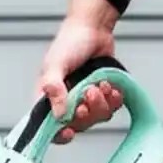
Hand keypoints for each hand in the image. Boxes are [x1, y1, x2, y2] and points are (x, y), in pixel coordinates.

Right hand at [36, 0, 124, 144]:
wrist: (94, 28)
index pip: (50, 127)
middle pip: (79, 125)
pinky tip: (110, 85)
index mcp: (50, 97)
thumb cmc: (69, 42)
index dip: (59, 135)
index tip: (69, 131)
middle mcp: (67, 102)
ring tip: (100, 84)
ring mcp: (86, 99)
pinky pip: (111, 108)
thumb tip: (59, 115)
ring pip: (97, 118)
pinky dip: (113, 98)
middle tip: (89, 92)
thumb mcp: (55, 65)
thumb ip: (54, 89)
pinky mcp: (103, 95)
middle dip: (88, 111)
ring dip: (102, 102)